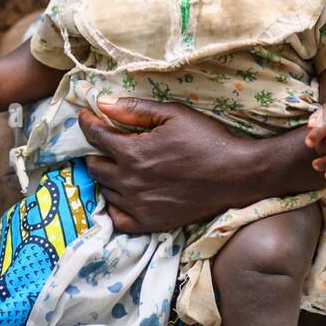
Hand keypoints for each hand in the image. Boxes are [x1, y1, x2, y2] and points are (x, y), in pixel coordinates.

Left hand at [78, 97, 264, 233]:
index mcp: (133, 153)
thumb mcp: (174, 114)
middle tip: (105, 141)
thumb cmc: (208, 139)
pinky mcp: (150, 223)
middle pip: (94, 165)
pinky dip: (114, 205)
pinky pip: (117, 218)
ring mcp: (139, 206)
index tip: (87, 115)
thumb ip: (135, 109)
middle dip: (95, 150)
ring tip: (117, 165)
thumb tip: (103, 102)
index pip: (95, 136)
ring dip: (105, 175)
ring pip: (104, 190)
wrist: (237, 175)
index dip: (87, 122)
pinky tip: (123, 194)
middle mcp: (130, 182)